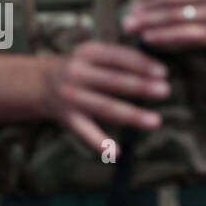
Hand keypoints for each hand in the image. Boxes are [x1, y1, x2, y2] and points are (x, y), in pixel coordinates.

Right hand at [41, 41, 169, 152]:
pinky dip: (99, 142)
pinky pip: (84, 131)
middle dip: (140, 87)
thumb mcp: (97, 54)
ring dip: (131, 115)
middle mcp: (77, 73)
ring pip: (105, 107)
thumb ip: (122, 58)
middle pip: (114, 81)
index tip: (164, 72)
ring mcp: (71, 97)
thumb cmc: (84, 67)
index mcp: (89, 53)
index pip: (119, 57)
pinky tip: (116, 152)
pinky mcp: (66, 118)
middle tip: (165, 91)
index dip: (142, 64)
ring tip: (155, 121)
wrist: (40, 83)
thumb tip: (160, 70)